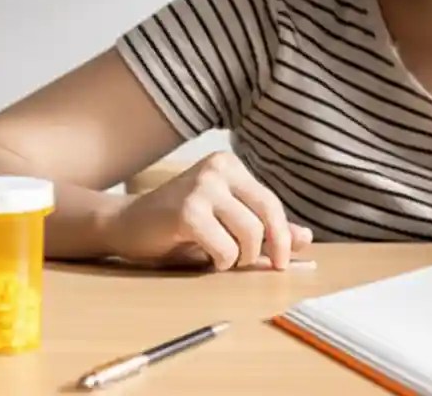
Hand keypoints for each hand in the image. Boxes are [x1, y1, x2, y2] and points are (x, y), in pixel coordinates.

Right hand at [100, 152, 312, 270]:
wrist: (124, 224)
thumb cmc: (176, 226)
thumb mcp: (225, 223)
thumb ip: (264, 228)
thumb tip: (306, 238)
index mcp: (231, 166)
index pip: (271, 203)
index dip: (283, 236)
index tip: (283, 261)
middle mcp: (219, 169)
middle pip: (267, 216)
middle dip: (269, 248)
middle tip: (259, 266)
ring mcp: (202, 187)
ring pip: (250, 233)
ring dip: (240, 257)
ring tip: (222, 258)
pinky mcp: (187, 211)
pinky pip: (225, 247)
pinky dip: (221, 261)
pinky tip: (205, 257)